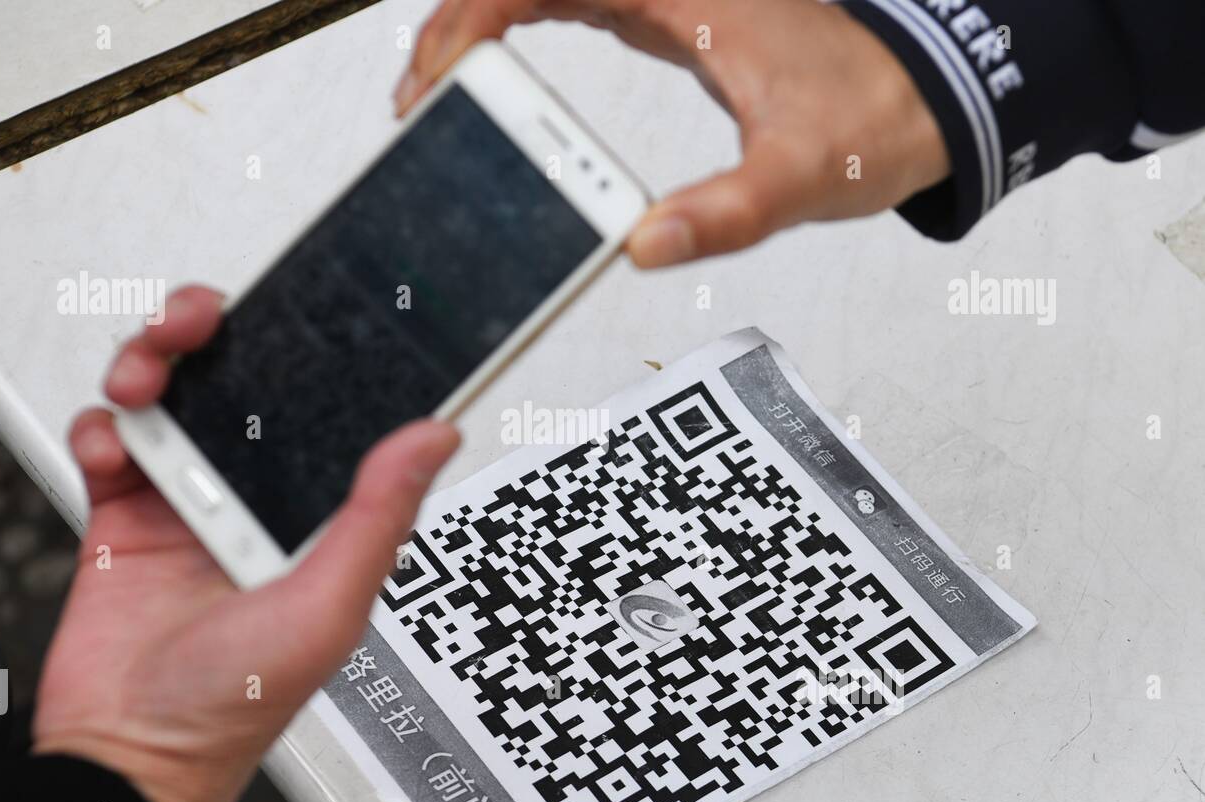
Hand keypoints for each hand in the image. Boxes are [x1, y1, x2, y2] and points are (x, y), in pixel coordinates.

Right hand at [33, 287, 458, 801]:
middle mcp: (255, 499)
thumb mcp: (330, 605)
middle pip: (238, 386)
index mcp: (314, 515)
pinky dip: (103, 427)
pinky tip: (112, 444)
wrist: (133, 752)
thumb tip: (435, 437)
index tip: (311, 308)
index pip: (323, 413)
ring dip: (153, 364)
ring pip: (173, 398)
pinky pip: (113, 443)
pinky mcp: (126, 515)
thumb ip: (379, 517)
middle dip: (214, 336)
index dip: (316, 356)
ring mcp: (188, 502)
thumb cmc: (239, 702)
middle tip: (200, 319)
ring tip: (144, 374)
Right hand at [395, 0, 950, 266]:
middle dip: (457, 27)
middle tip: (417, 102)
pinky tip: (495, 85)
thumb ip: (730, 212)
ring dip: (478, 30)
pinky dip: (514, 37)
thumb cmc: (868, 119)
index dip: (475, 15)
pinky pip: (565, 8)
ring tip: (437, 98)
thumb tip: (643, 243)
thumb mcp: (803, 175)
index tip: (441, 75)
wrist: (918, 97)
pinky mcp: (661, 22)